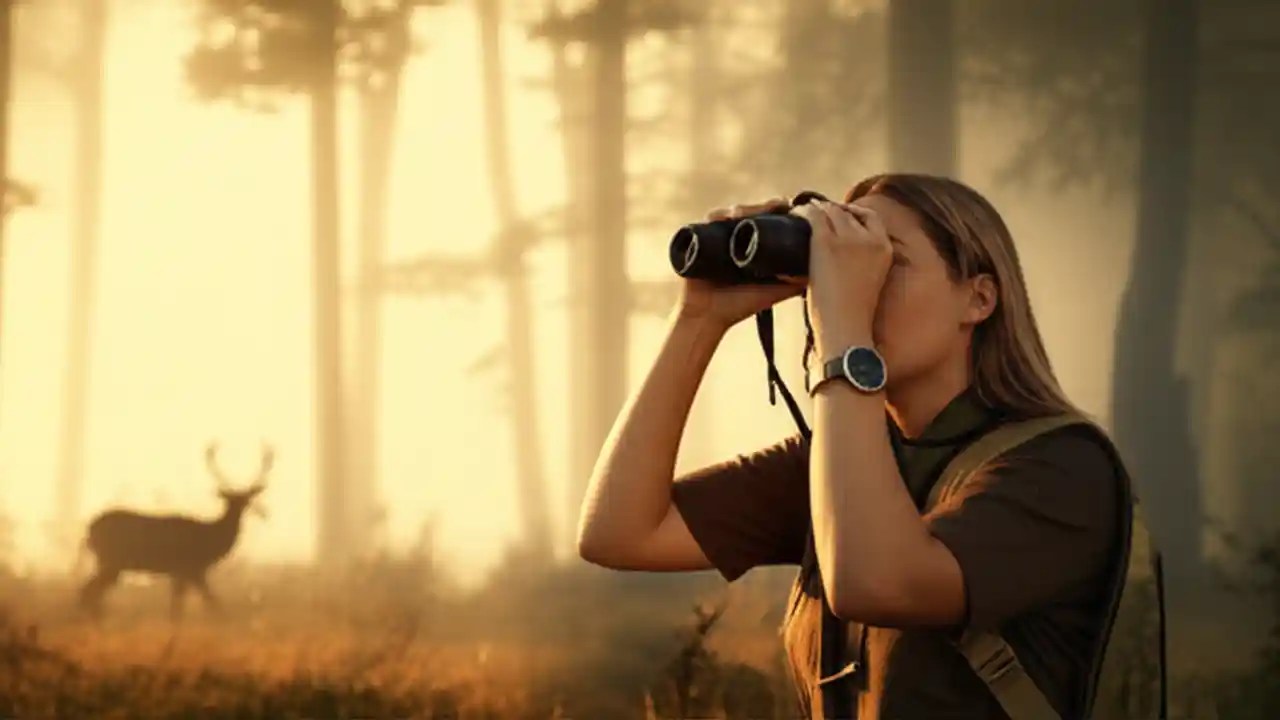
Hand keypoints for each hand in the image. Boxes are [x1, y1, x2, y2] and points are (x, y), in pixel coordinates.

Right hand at [675, 197, 806, 330]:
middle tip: (777, 205)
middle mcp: (733, 236)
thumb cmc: (737, 306)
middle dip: (762, 206)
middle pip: (750, 211)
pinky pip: (708, 221)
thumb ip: (795, 283)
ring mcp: (715, 236)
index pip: (765, 216)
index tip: (790, 205)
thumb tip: (825, 274)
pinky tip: (727, 214)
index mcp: (749, 243)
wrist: (706, 317)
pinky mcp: (697, 238)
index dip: (776, 208)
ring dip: (742, 208)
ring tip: (751, 211)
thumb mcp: (773, 292)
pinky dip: (717, 215)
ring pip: (732, 213)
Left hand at [788, 199, 892, 357]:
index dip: (852, 213)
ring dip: (814, 209)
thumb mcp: (868, 282)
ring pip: (830, 210)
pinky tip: (793, 214)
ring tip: (801, 214)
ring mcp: (848, 238)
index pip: (871, 216)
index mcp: (885, 248)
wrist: (846, 329)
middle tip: (813, 216)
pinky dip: (802, 212)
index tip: (838, 216)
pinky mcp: (827, 242)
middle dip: (830, 211)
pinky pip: (813, 215)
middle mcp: (870, 238)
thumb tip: (836, 256)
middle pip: (847, 212)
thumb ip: (859, 263)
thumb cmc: (851, 317)